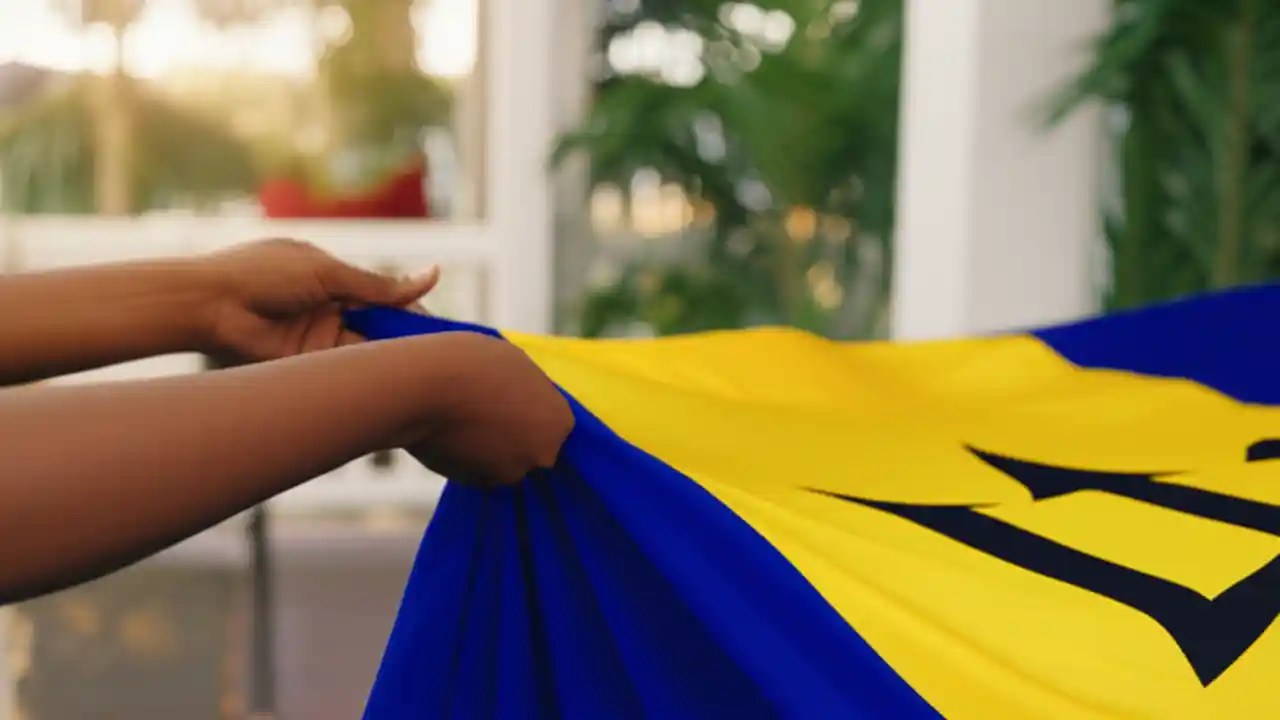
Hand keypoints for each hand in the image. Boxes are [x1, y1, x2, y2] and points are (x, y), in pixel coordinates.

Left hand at [197, 239, 438, 362]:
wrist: (209, 304)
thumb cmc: (263, 275)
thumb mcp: (329, 273)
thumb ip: (380, 285)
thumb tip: (433, 275)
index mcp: (334, 278)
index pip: (385, 295)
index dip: (411, 309)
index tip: (439, 326)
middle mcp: (330, 308)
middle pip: (380, 324)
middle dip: (406, 335)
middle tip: (440, 350)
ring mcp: (319, 337)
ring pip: (367, 348)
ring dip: (390, 354)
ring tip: (422, 363)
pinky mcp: (308, 363)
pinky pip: (345, 367)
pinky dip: (366, 371)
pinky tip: (391, 375)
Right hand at [403, 333, 574, 486]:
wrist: (422, 389)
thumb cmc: (471, 364)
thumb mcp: (514, 363)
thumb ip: (528, 390)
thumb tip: (525, 401)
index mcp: (560, 422)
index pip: (551, 421)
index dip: (529, 409)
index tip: (506, 396)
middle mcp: (543, 455)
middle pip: (531, 445)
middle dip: (513, 433)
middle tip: (485, 410)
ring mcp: (510, 473)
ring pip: (504, 460)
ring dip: (491, 447)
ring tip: (463, 419)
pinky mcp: (477, 485)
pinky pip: (479, 470)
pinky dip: (469, 457)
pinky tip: (451, 434)